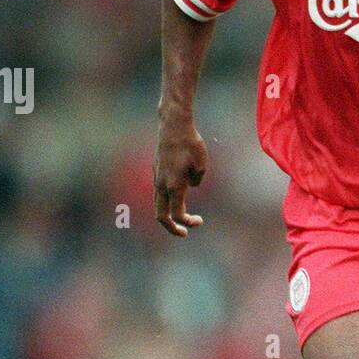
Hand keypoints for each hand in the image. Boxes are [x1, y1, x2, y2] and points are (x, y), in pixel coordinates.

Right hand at [154, 117, 207, 236]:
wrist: (173, 126)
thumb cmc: (191, 144)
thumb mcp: (202, 165)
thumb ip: (196, 180)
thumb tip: (190, 186)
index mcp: (174, 186)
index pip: (176, 215)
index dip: (187, 223)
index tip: (200, 221)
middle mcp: (162, 184)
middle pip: (160, 216)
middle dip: (172, 227)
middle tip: (184, 233)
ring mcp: (157, 177)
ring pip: (158, 204)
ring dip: (169, 214)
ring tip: (184, 216)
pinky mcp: (156, 170)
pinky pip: (159, 192)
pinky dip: (167, 201)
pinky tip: (179, 195)